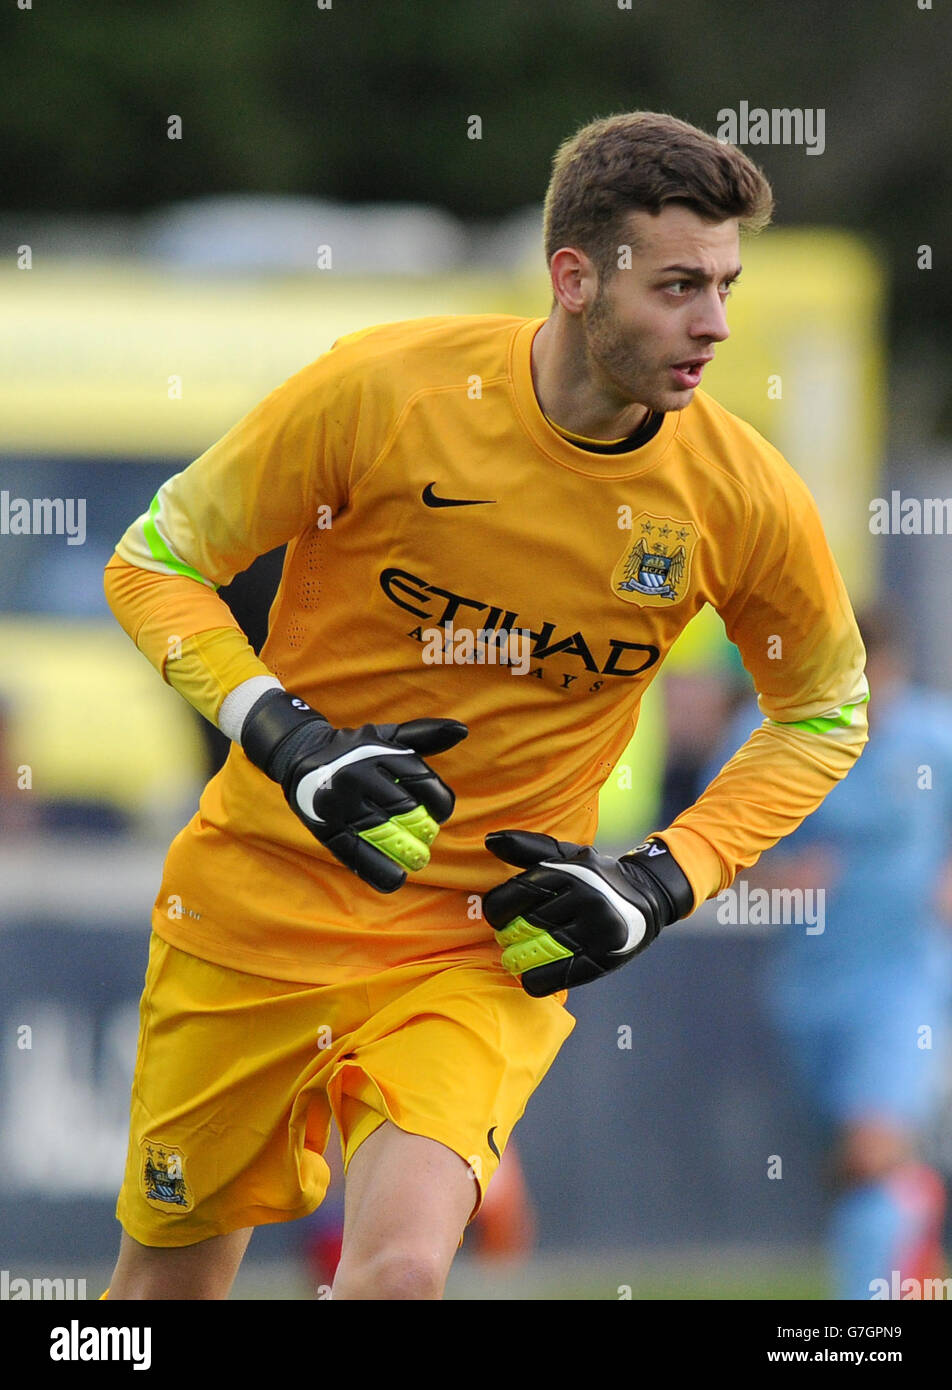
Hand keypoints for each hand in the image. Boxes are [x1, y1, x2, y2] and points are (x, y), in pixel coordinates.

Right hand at [241, 689, 466, 891]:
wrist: (301, 755)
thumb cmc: (356, 750)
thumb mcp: (388, 736)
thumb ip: (425, 734)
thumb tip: (461, 730)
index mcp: (378, 752)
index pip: (422, 781)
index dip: (439, 802)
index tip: (440, 813)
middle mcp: (358, 775)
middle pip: (405, 809)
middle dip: (424, 828)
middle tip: (427, 837)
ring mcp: (340, 803)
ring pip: (382, 834)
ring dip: (407, 851)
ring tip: (417, 859)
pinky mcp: (325, 827)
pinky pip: (355, 853)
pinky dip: (379, 870)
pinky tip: (396, 878)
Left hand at [482, 830, 693, 995]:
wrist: (648, 896)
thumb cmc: (594, 876)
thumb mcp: (566, 856)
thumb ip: (528, 847)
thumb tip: (490, 840)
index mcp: (570, 871)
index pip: (516, 894)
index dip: (496, 909)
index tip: (497, 915)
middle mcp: (586, 897)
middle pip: (525, 924)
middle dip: (508, 935)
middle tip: (507, 938)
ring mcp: (597, 929)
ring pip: (539, 952)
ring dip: (519, 958)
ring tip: (516, 957)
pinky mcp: (605, 957)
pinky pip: (558, 976)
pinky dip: (537, 980)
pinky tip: (531, 976)